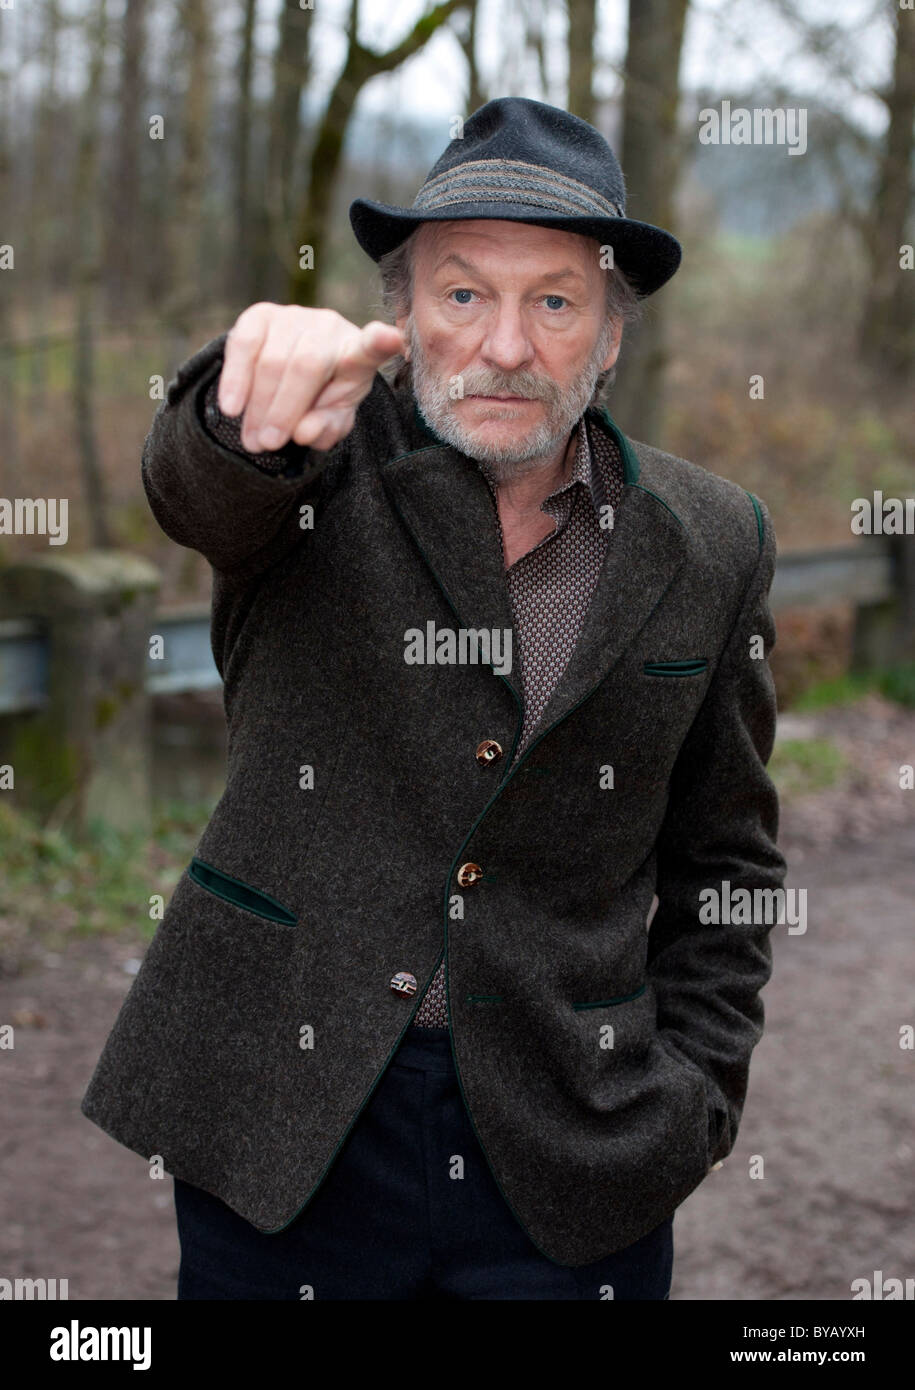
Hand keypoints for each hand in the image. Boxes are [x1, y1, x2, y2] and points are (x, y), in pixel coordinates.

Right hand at [216, 303, 406, 453]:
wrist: (289, 375)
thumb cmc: (321, 400)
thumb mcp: (331, 420)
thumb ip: (325, 428)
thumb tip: (302, 431)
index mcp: (357, 355)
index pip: (370, 349)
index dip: (379, 343)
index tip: (391, 340)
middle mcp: (329, 327)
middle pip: (306, 366)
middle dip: (283, 411)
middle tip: (268, 445)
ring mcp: (294, 316)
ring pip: (272, 361)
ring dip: (258, 407)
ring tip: (253, 441)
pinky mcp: (260, 315)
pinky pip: (243, 346)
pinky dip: (234, 381)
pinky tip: (232, 409)